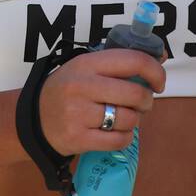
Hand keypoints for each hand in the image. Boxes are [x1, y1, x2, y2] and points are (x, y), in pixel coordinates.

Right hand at [38, 48, 165, 155]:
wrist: (34, 118)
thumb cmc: (67, 90)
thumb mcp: (86, 68)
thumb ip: (120, 63)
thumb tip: (160, 55)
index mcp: (87, 63)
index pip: (133, 60)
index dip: (155, 71)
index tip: (158, 82)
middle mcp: (82, 86)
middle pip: (135, 93)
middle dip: (146, 101)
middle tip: (141, 104)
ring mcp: (78, 113)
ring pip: (129, 119)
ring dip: (134, 120)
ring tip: (122, 117)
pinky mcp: (78, 138)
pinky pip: (118, 140)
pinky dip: (124, 137)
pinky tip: (116, 132)